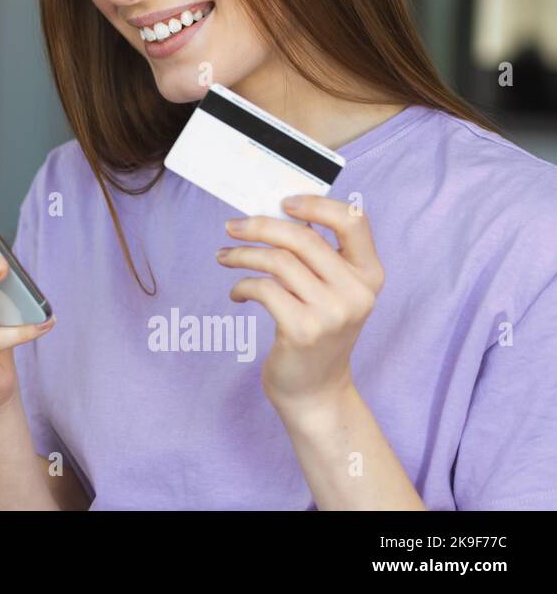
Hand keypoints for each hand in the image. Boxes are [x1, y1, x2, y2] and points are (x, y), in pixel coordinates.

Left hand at [216, 195, 384, 417]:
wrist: (315, 390)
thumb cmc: (316, 330)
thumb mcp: (330, 291)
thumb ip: (316, 256)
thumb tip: (272, 212)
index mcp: (369, 274)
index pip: (354, 221)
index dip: (318, 204)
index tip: (284, 202)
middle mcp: (357, 292)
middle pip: (303, 237)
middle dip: (260, 225)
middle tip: (232, 227)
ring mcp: (333, 313)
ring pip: (279, 261)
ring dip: (243, 255)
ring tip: (224, 257)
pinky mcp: (304, 330)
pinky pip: (264, 289)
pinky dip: (242, 285)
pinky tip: (237, 293)